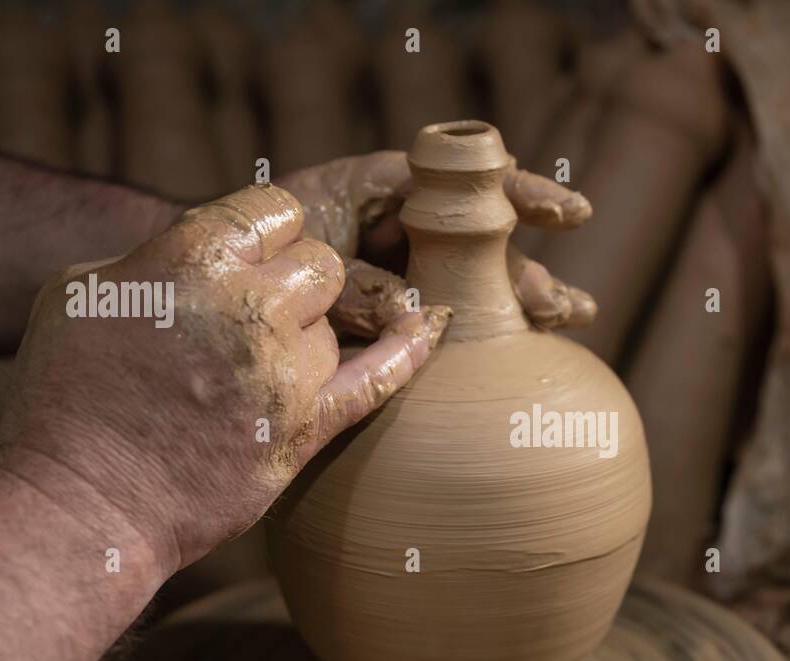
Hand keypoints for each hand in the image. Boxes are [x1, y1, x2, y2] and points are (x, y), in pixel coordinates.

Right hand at [0, 185, 445, 576]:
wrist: (85, 502)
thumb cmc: (67, 396)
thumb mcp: (81, 294)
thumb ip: (156, 259)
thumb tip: (203, 252)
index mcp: (192, 258)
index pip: (275, 212)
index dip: (268, 233)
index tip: (257, 256)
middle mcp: (249, 307)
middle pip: (320, 264)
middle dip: (297, 282)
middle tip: (259, 317)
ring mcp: (284, 372)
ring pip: (338, 327)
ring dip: (309, 339)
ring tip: (254, 374)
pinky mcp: (305, 432)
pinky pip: (377, 380)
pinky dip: (407, 351)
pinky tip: (430, 327)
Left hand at [278, 151, 596, 334]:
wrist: (216, 285)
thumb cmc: (255, 255)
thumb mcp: (304, 265)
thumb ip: (358, 286)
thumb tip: (420, 315)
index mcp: (385, 188)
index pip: (465, 182)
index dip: (521, 196)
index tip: (568, 215)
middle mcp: (407, 226)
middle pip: (486, 243)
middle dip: (530, 274)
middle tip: (570, 307)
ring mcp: (408, 269)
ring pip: (479, 284)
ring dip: (526, 304)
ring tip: (573, 321)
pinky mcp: (402, 311)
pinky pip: (452, 319)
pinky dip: (491, 335)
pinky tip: (531, 350)